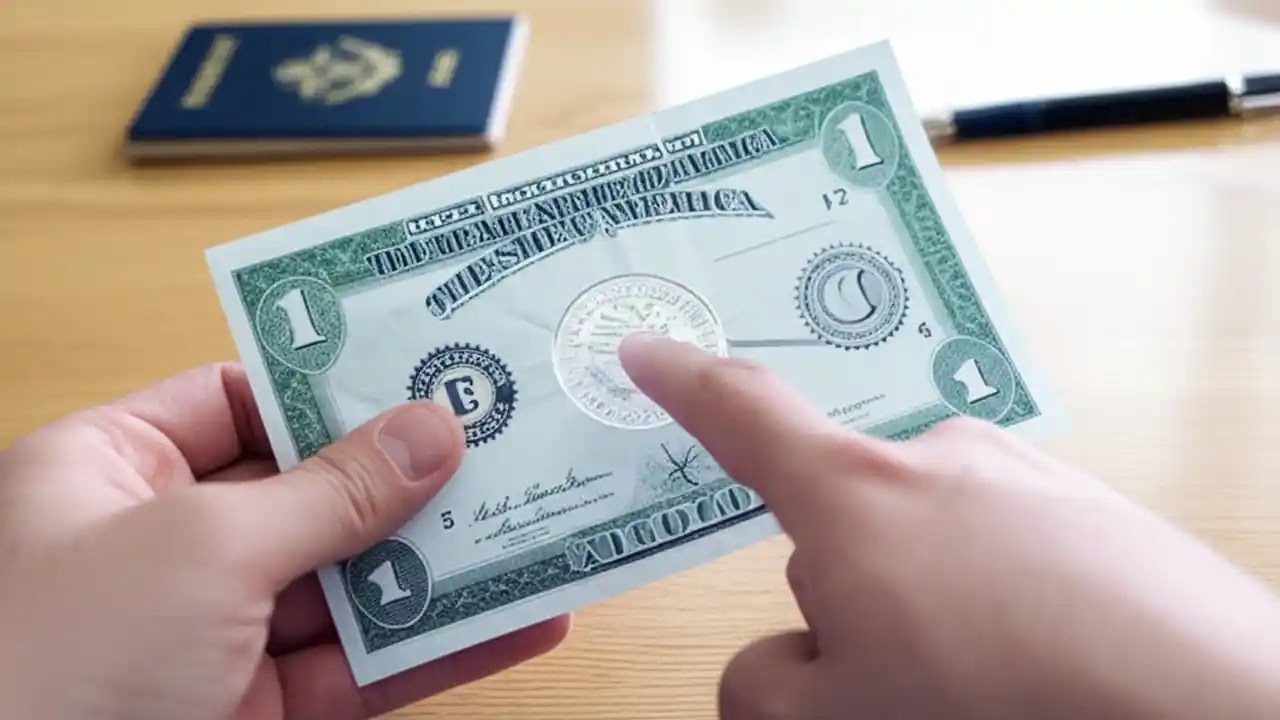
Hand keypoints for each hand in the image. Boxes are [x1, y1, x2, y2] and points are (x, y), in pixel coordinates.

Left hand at [0, 363, 568, 719]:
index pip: (238, 402)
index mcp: (111, 471)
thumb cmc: (59, 662)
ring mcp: (214, 631)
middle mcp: (164, 544)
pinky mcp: (256, 707)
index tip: (427, 376)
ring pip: (350, 582)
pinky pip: (361, 667)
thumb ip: (328, 492)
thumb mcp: (201, 550)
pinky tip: (516, 622)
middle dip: (409, 478)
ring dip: (442, 564)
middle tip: (510, 446)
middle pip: (311, 491)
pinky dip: (437, 648)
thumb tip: (431, 431)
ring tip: (535, 527)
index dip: (332, 388)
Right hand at [619, 334, 1279, 719]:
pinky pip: (1008, 548)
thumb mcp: (833, 717)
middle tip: (883, 675)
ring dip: (928, 602)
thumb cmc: (1002, 700)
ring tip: (981, 684)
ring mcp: (1022, 479)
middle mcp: (936, 461)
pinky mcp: (1092, 512)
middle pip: (842, 516)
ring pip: (929, 540)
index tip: (647, 348)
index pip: (741, 413)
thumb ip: (761, 686)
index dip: (682, 382)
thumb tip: (776, 667)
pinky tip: (1041, 665)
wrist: (1208, 703)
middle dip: (844, 588)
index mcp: (853, 495)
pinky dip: (1002, 599)